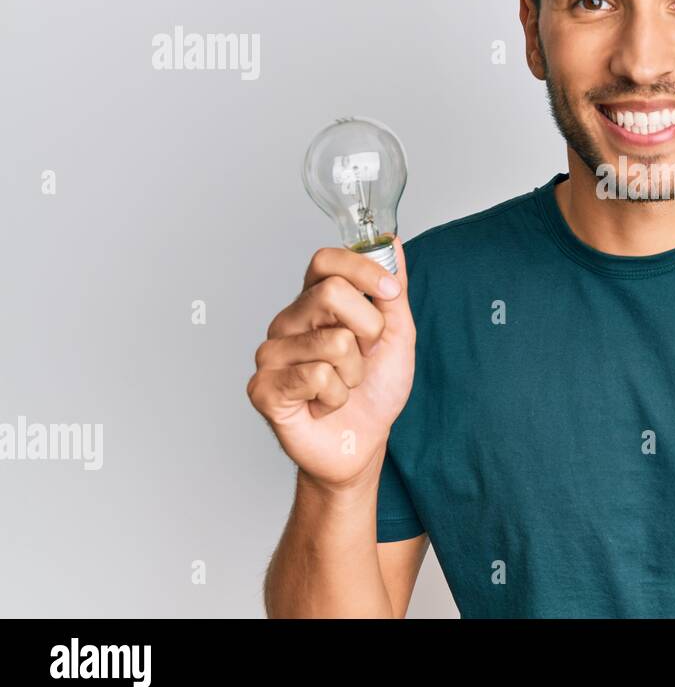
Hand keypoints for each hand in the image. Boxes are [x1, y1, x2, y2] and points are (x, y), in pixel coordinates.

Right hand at [247, 236, 416, 491]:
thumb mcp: (397, 336)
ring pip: (333, 343)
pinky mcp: (263, 387)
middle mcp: (289, 321)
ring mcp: (272, 353)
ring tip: (343, 386)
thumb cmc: (374, 390)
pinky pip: (317, 377)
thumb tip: (391, 243)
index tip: (391, 292)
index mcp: (315, 302)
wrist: (362, 444)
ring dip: (355, 373)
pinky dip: (336, 396)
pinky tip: (324, 405)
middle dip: (369, 329)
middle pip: (330, 293)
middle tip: (366, 356)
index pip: (326, 261)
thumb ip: (393, 291)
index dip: (361, 268)